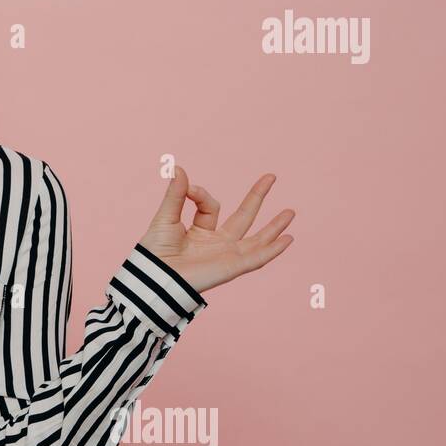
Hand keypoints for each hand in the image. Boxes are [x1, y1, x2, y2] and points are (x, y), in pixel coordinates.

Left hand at [137, 166, 294, 294]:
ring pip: (256, 239)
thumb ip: (176, 194)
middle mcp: (215, 243)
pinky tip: (289, 239)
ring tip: (291, 212)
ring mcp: (226, 255)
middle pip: (243, 217)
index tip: (190, 190)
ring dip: (274, 226)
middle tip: (271, 176)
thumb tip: (177, 168)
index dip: (201, 193)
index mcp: (199, 232)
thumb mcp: (166, 217)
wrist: (155, 277)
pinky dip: (273, 249)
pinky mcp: (231, 267)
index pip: (211, 206)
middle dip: (256, 197)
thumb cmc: (154, 252)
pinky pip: (257, 258)